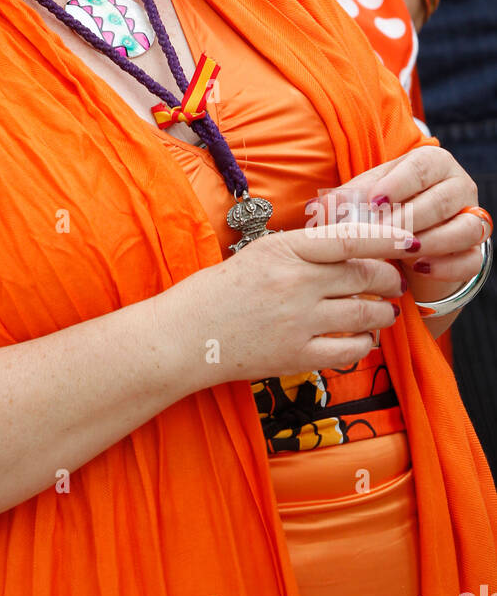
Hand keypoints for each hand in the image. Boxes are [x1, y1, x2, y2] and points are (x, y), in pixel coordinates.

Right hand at [164, 221, 413, 393]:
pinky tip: (363, 338)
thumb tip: (350, 246)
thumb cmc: (221, 290)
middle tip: (394, 281)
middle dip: (389, 279)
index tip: (408, 240)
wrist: (188, 334)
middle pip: (364, 276)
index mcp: (284, 250)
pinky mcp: (297, 356)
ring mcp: (298, 322)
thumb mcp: (261, 253)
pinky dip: (365, 343)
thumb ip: (303, 249)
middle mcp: (296, 283)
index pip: (348, 239)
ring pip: (365, 313)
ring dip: (383, 312)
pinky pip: (350, 349)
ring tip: (385, 311)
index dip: (385, 239)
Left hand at [342, 146, 484, 294]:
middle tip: (381, 233)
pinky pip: (470, 261)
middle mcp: (458, 187)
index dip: (398, 184)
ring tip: (402, 251)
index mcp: (432, 163)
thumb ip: (347, 198)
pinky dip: (446, 267)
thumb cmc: (385, 209)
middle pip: (443, 200)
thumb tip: (319, 207)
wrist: (407, 242)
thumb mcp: (366, 197)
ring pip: (465, 229)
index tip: (373, 202)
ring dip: (432, 242)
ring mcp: (472, 220)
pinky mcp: (475, 253)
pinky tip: (418, 268)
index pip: (421, 167)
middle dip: (409, 218)